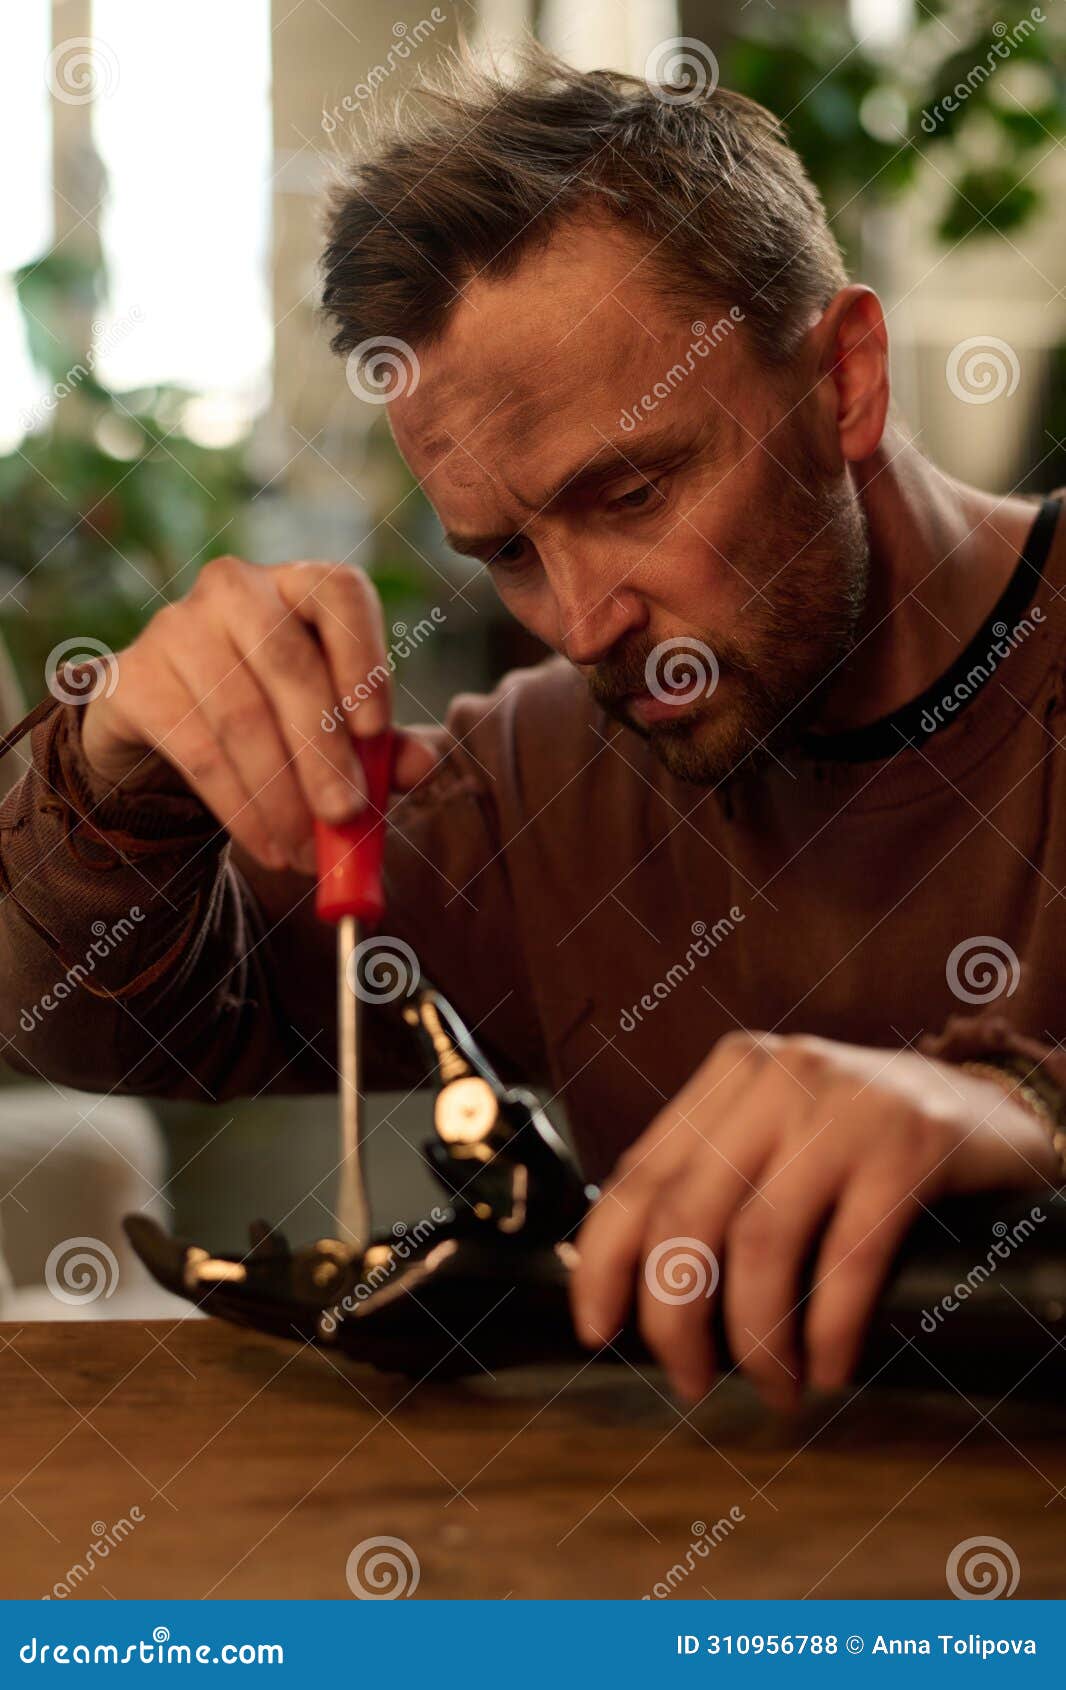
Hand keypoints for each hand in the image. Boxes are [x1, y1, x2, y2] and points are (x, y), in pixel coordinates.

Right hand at [80, 556, 439, 871]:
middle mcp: (236, 588)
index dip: (361, 655)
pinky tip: (268, 847)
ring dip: (280, 797)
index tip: (376, 730)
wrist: (167, 724)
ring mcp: (176, 626)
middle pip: (286, 662)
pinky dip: (240, 809)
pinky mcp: (134, 678)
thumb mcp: (333, 726)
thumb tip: (421, 764)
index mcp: (299, 585)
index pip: (338, 592)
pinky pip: (196, 751)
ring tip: (307, 852)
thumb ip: (382, 745)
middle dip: (321, 751)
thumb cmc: (272, 714)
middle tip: (343, 816)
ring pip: (240, 716)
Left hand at [571, 1031, 1057, 1407]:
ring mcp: (846, 1107)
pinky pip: (846, 1260)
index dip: (604, 1263)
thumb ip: (718, 1177)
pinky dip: (825, 1330)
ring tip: (771, 1385)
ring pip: (759, 1243)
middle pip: (687, 1214)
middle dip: (675, 1319)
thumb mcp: (785, 1131)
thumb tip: (636, 1280)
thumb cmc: (873, 1141)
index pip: (639, 1174)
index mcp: (733, 1074)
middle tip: (691, 1380)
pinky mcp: (911, 1145)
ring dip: (754, 1339)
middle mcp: (780, 1077)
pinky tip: (826, 1367)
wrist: (997, 1107)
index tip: (597, 1330)